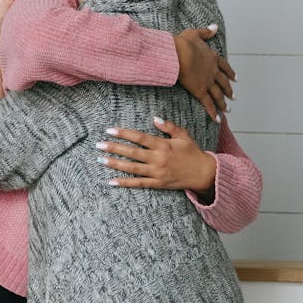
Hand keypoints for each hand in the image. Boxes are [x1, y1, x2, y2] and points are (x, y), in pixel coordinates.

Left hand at [98, 118, 216, 194]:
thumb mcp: (183, 135)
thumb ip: (169, 126)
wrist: (203, 173)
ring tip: (101, 160)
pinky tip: (111, 181)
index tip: (110, 130)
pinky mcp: (157, 184)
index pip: (139, 138)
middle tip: (99, 145)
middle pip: (132, 153)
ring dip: (115, 164)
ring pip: (132, 168)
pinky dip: (125, 183)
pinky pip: (138, 183)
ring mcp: (157, 173)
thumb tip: (154, 119)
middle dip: (114, 148)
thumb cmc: (192, 152)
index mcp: (163, 145)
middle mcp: (158, 159)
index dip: (124, 134)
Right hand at [174, 26, 235, 120]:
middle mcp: (213, 71)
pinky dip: (213, 112)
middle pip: (223, 83)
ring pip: (218, 95)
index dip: (230, 73)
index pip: (224, 67)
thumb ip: (206, 32)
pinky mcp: (200, 91)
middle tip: (233, 97)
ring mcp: (208, 82)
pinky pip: (208, 104)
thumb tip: (214, 27)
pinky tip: (218, 119)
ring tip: (228, 109)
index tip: (235, 78)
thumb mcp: (195, 33)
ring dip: (223, 103)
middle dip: (228, 90)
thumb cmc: (184, 43)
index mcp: (212, 58)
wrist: (180, 53)